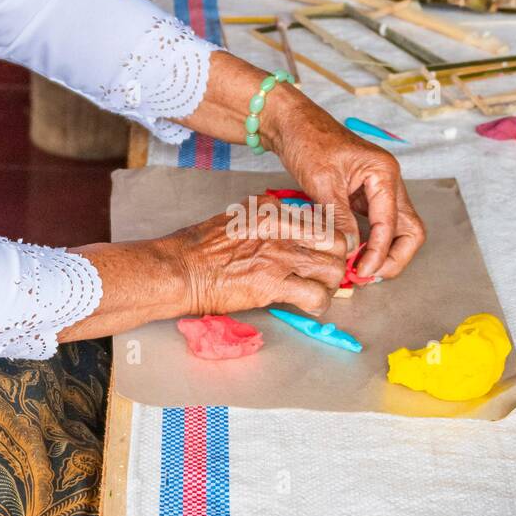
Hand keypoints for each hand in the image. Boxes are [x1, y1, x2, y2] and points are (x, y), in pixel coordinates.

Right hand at [163, 200, 351, 317]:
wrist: (180, 269)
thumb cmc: (198, 247)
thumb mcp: (235, 218)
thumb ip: (264, 221)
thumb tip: (285, 231)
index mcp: (270, 209)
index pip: (319, 219)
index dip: (325, 240)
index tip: (320, 251)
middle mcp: (280, 228)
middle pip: (335, 242)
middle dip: (335, 259)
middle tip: (324, 272)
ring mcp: (278, 255)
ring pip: (332, 269)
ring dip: (329, 283)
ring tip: (317, 290)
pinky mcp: (273, 284)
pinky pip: (317, 295)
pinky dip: (318, 303)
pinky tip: (308, 305)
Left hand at [262, 90, 426, 281]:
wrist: (292, 124)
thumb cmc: (307, 141)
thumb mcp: (322, 182)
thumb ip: (339, 218)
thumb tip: (351, 251)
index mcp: (384, 173)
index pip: (391, 223)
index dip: (379, 252)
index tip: (362, 271)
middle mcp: (388, 181)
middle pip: (408, 229)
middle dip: (393, 257)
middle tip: (368, 275)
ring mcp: (378, 189)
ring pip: (396, 229)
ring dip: (383, 252)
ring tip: (360, 270)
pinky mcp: (363, 195)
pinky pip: (377, 225)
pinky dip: (370, 242)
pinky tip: (354, 255)